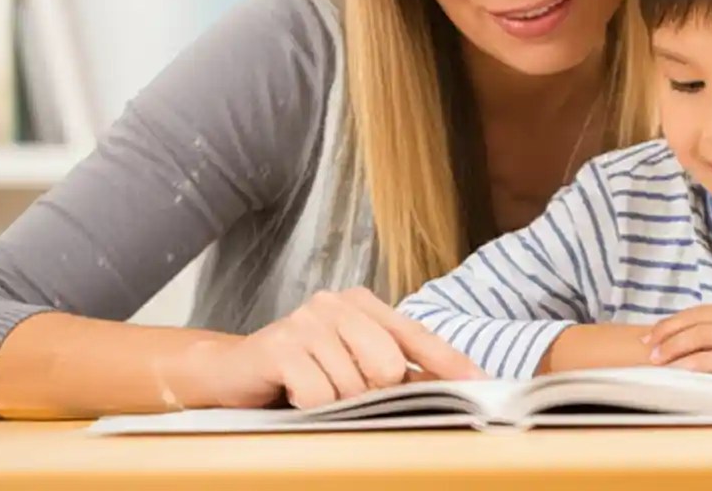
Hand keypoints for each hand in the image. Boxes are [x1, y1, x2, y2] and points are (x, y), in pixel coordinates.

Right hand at [186, 287, 485, 408]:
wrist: (232, 371)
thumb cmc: (300, 370)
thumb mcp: (353, 364)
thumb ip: (397, 368)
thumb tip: (453, 386)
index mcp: (364, 305)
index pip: (418, 335)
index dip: (450, 363)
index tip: (479, 385)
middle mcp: (338, 304)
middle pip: (389, 367)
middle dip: (373, 395)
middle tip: (346, 396)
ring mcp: (308, 321)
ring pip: (354, 386)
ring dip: (337, 404)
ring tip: (316, 394)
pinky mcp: (281, 346)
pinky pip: (319, 395)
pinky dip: (311, 407)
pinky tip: (295, 395)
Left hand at [643, 294, 711, 378]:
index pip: (706, 310)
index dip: (679, 320)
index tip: (661, 330)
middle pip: (697, 320)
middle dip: (667, 332)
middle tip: (648, 344)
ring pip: (703, 336)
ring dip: (675, 348)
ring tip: (658, 359)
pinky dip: (698, 363)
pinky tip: (683, 370)